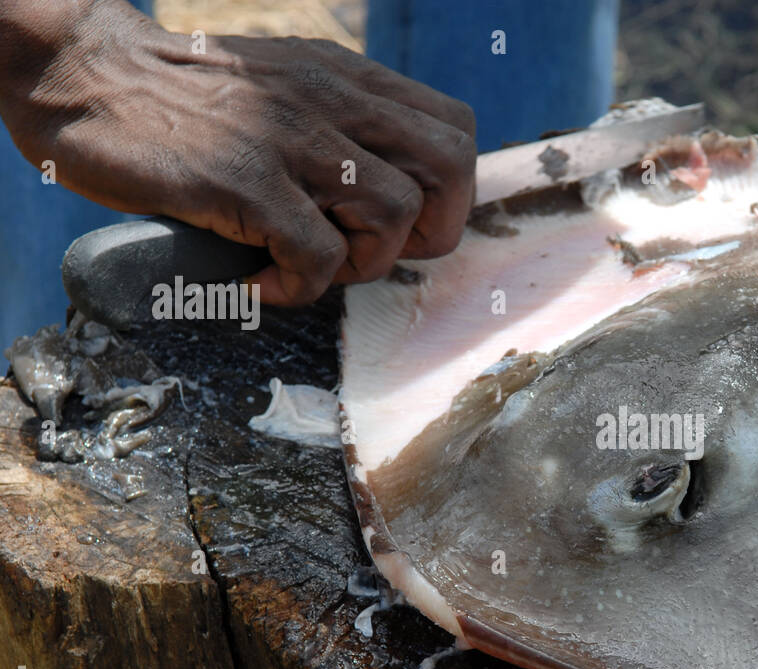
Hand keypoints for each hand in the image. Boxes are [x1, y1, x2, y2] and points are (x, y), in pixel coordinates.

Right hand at [0, 0, 475, 304]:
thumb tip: (399, 194)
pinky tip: (260, 279)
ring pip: (394, 214)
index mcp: (347, 78)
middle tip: (369, 252)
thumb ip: (342, 125)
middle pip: (450, 170)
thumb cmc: (185, 99)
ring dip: (360, 264)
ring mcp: (289, 136)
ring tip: (305, 264)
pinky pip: (317, 255)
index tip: (401, 224)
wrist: (82, 73)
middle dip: (429, 233)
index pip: (455, 132)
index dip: (447, 195)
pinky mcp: (243, 179)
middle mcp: (331, 98)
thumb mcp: (284, 89)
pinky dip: (299, 286)